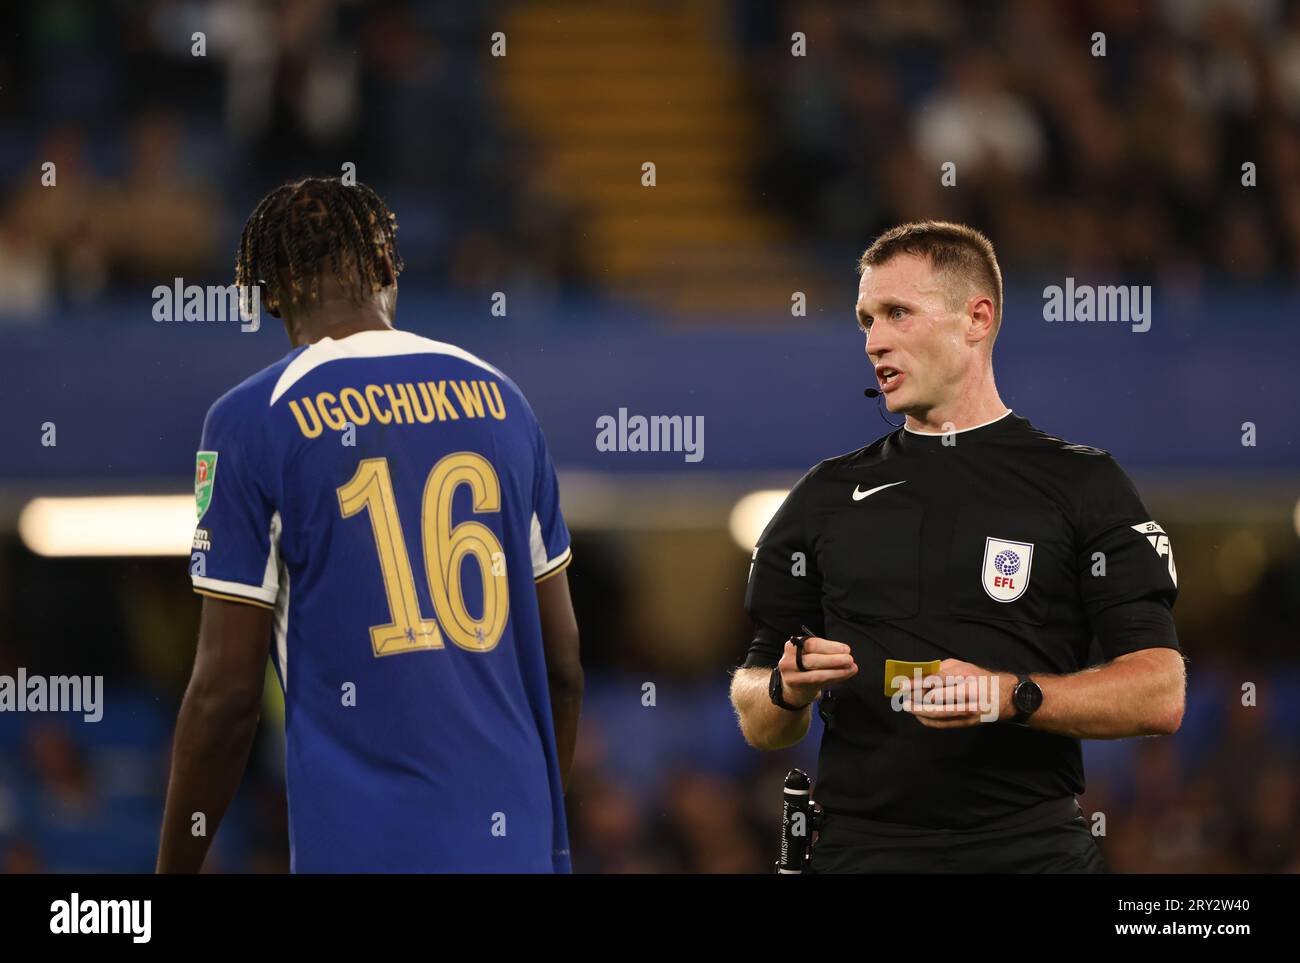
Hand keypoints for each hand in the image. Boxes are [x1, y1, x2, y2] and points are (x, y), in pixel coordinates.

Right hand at [778, 636, 857, 707]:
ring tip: (850, 668)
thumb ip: (825, 652)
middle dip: (834, 659)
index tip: (845, 649)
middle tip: (849, 659)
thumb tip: (845, 653)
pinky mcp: (798, 687)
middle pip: (813, 659)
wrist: (792, 687)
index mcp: (792, 646)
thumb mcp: (809, 654)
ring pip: (817, 674)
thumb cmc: (804, 667)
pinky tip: (844, 675)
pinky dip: (834, 678)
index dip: (830, 646)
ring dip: (837, 671)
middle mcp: (789, 660)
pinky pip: (819, 683)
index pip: (812, 644)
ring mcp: (791, 675)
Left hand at [899, 658, 1014, 727]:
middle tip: (902, 698)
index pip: (936, 679)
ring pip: (938, 714)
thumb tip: (920, 675)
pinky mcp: (968, 722)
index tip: (902, 685)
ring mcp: (969, 710)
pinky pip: (944, 724)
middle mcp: (968, 694)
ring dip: (919, 711)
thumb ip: (941, 669)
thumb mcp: (963, 666)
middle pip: (935, 699)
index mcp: (966, 676)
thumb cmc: (981, 678)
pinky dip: (929, 721)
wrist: (1007, 697)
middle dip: (915, 699)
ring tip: (908, 707)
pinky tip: (920, 716)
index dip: (916, 683)